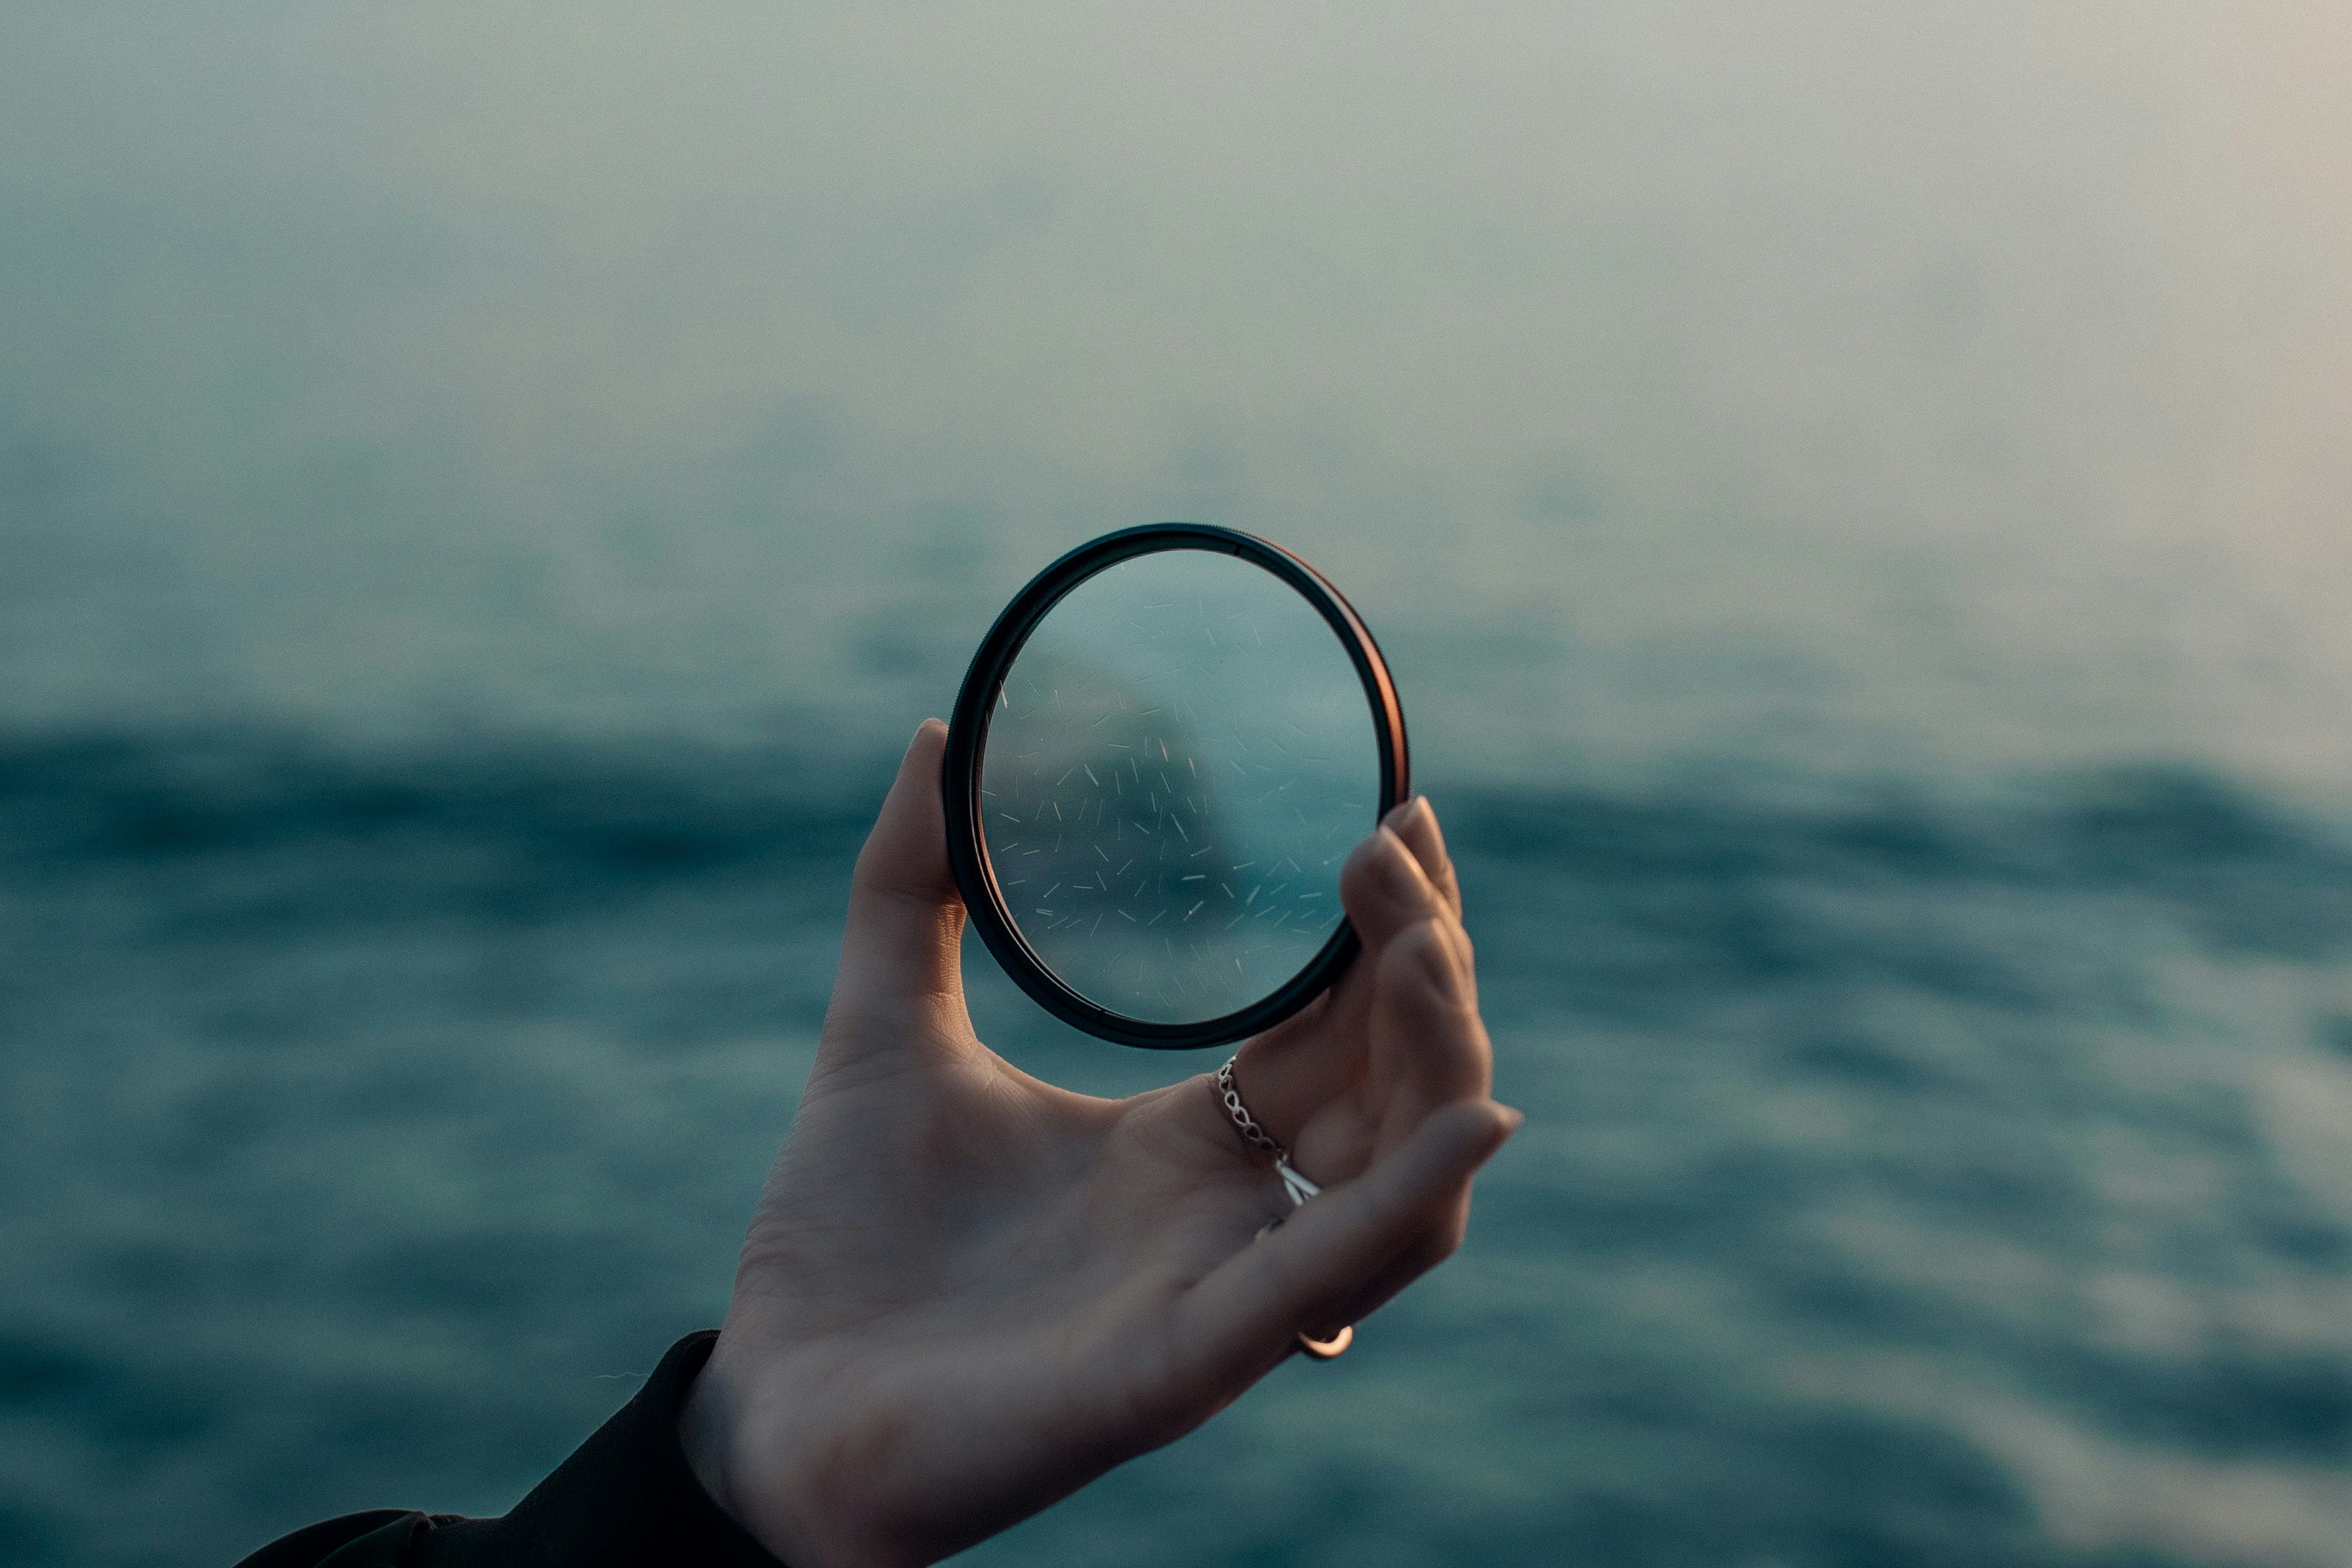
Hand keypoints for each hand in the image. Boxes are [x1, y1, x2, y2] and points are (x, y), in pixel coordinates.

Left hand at [679, 720, 1518, 1567]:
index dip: (1385, 927)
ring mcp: (1223, 1288)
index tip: (1389, 815)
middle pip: (1398, 1086)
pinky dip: (1416, 1198)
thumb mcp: (883, 1028)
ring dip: (1440, 1056)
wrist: (774, 1402)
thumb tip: (940, 730)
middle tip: (1388, 844)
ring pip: (1406, 1179)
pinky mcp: (1190, 1358)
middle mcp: (1232, 1212)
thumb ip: (914, 886)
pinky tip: (1478, 1111)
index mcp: (1186, 1143)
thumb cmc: (842, 1239)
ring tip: (1421, 943)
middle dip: (1427, 963)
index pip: (1341, 1026)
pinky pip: (1334, 1277)